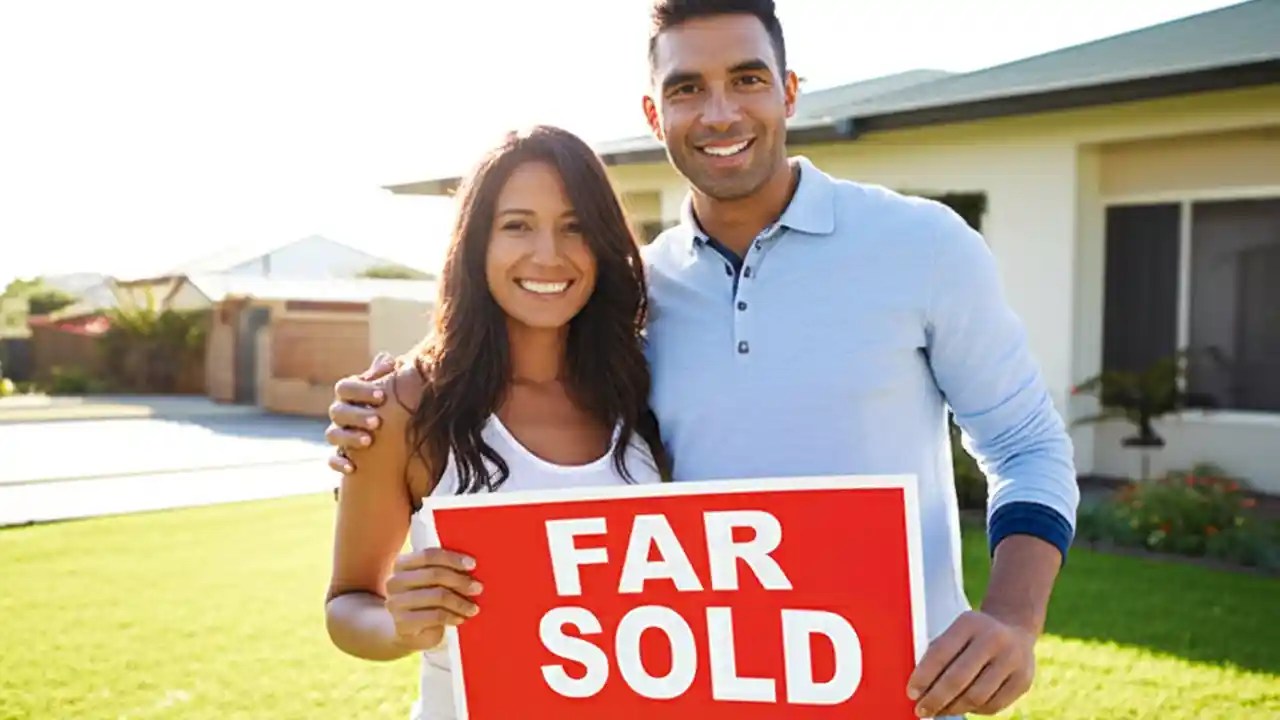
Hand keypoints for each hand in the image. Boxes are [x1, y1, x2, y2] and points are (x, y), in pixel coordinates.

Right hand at [326, 352, 398, 473]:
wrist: (387, 435)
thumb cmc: (387, 405)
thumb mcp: (389, 389)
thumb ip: (387, 375)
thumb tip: (388, 359)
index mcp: (349, 394)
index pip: (345, 387)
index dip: (361, 390)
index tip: (383, 396)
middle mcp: (340, 413)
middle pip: (338, 411)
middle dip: (357, 415)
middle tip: (377, 421)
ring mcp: (338, 434)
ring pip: (333, 434)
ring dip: (349, 438)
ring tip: (368, 441)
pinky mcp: (339, 455)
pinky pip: (332, 460)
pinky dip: (339, 463)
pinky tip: (352, 467)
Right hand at [385, 547, 481, 651]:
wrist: (405, 632)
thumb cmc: (424, 601)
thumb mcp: (430, 583)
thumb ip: (443, 570)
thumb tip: (472, 566)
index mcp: (401, 564)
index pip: (429, 555)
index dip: (453, 558)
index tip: (473, 565)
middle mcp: (395, 581)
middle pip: (434, 574)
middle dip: (460, 581)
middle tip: (478, 588)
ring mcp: (395, 603)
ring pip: (437, 596)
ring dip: (460, 602)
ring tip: (473, 608)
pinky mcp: (402, 623)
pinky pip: (435, 616)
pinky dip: (453, 616)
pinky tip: (460, 619)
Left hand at [906, 610, 1035, 716]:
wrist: (1015, 627)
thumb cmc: (974, 633)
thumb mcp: (956, 630)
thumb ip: (938, 653)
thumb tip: (919, 688)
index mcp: (970, 623)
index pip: (941, 652)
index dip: (923, 676)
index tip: (911, 692)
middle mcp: (994, 640)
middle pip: (958, 678)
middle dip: (935, 699)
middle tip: (922, 709)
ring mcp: (1012, 661)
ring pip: (976, 696)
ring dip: (953, 708)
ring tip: (939, 711)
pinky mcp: (1023, 681)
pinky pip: (992, 705)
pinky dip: (973, 710)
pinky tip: (962, 706)